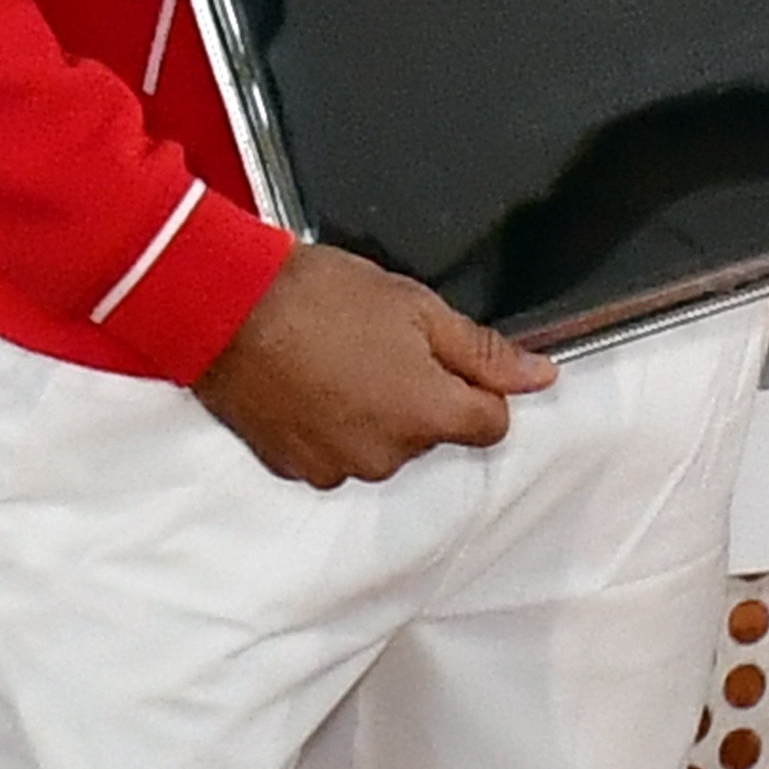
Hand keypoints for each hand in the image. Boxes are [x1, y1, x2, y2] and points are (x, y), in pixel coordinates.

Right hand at [193, 242, 556, 486]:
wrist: (229, 310)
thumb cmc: (322, 298)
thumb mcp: (418, 308)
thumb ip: (483, 352)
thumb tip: (540, 376)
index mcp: (426, 415)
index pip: (491, 425)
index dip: (480, 387)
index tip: (451, 357)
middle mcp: (387, 457)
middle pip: (433, 434)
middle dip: (422, 394)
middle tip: (385, 344)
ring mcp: (338, 468)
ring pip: (384, 445)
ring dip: (376, 412)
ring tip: (341, 359)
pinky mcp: (297, 469)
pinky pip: (338, 453)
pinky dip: (334, 425)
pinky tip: (314, 382)